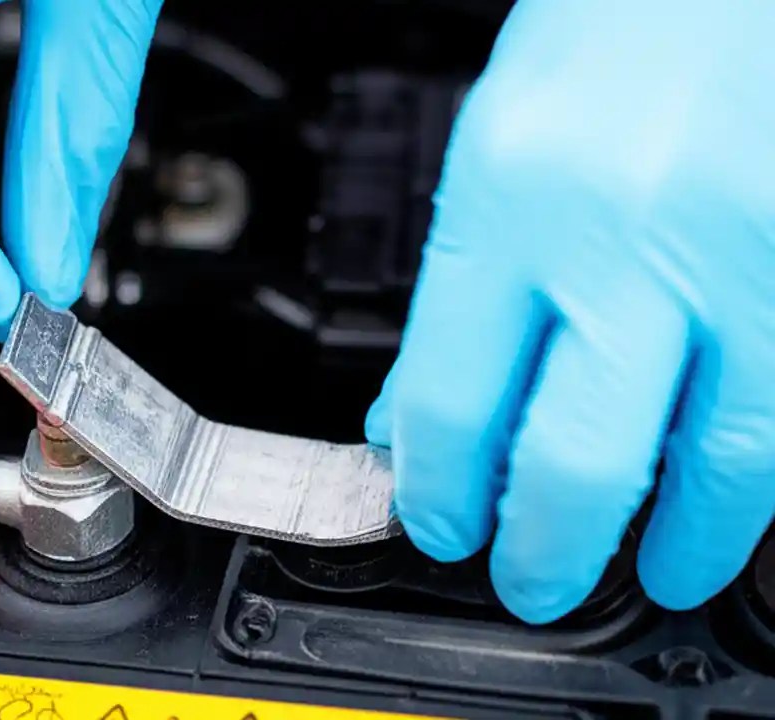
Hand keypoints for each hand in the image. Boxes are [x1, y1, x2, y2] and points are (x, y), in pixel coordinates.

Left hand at [366, 0, 774, 622]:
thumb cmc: (625, 25)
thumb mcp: (501, 142)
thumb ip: (462, 291)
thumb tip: (417, 416)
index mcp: (513, 194)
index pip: (450, 402)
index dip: (440, 492)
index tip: (442, 522)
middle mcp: (629, 230)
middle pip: (575, 460)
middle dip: (545, 550)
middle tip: (531, 578)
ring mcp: (748, 251)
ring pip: (716, 463)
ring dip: (678, 542)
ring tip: (655, 570)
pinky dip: (756, 481)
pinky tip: (730, 501)